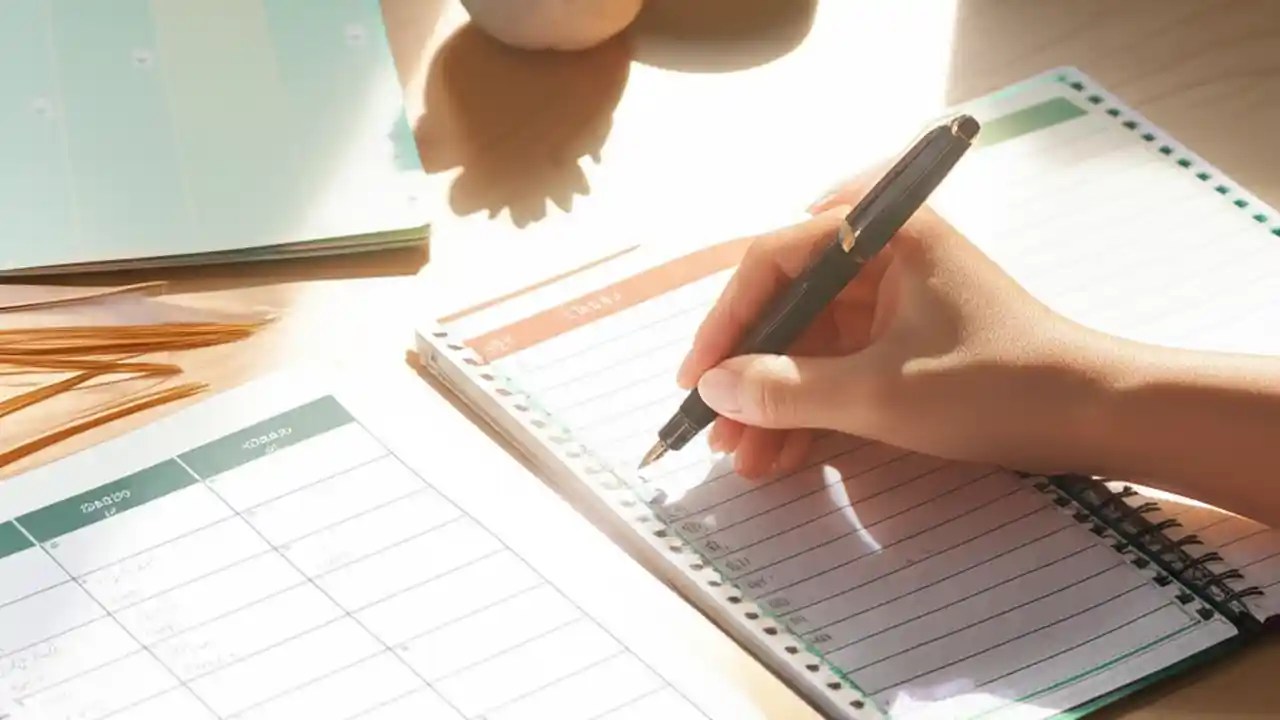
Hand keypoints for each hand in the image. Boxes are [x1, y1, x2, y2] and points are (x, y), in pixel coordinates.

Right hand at [676, 180, 1104, 477]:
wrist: (1096, 418)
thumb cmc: (996, 386)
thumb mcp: (878, 394)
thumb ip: (786, 388)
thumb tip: (712, 387)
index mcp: (882, 233)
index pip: (775, 263)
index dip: (725, 324)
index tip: (695, 381)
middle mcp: (883, 254)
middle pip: (788, 309)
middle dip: (750, 375)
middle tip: (716, 433)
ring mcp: (895, 299)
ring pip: (809, 345)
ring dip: (775, 401)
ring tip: (744, 459)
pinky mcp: (905, 340)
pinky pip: (838, 367)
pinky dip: (811, 408)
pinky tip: (780, 455)